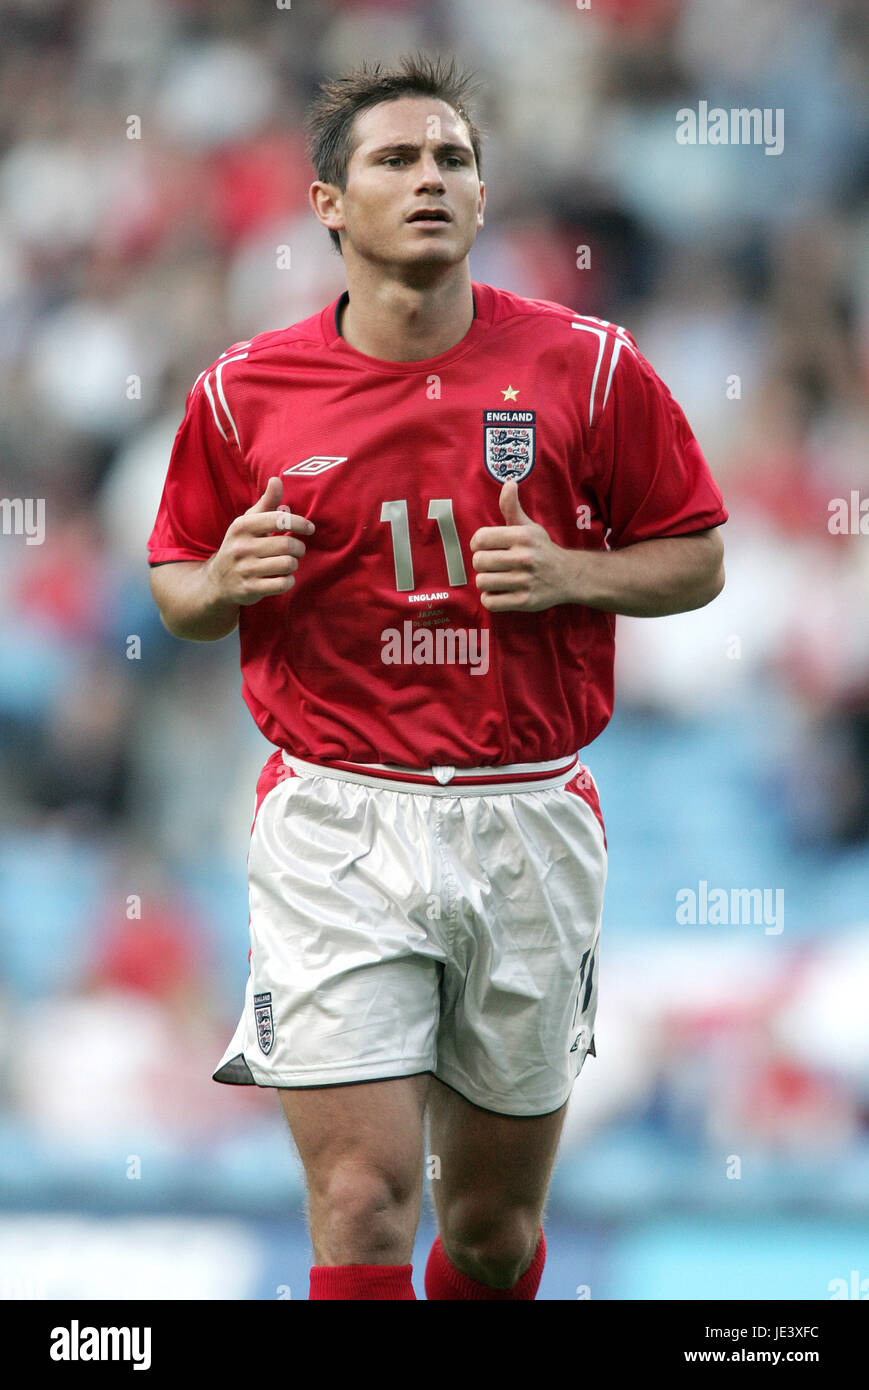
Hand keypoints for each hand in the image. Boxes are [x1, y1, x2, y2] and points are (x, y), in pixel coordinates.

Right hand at [205, 476, 314, 606]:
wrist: (217, 581)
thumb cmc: (240, 546)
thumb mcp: (248, 523)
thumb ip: (266, 503)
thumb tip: (276, 479)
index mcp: (242, 526)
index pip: (279, 519)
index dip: (300, 523)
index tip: (310, 528)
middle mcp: (242, 547)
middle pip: (288, 545)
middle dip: (299, 548)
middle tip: (297, 550)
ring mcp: (245, 569)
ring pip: (288, 564)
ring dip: (294, 565)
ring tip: (288, 563)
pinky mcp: (250, 589)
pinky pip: (282, 584)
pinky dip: (288, 581)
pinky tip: (283, 578)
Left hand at [470, 481, 577, 611]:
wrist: (569, 576)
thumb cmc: (542, 549)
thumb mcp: (529, 526)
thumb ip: (512, 507)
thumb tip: (509, 482)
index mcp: (522, 536)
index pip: (480, 538)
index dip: (478, 544)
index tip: (485, 547)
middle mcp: (524, 558)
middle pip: (479, 562)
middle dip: (482, 564)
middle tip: (492, 565)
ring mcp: (525, 581)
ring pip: (482, 582)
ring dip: (486, 582)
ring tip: (497, 578)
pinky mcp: (525, 601)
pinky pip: (491, 602)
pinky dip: (491, 598)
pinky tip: (500, 592)